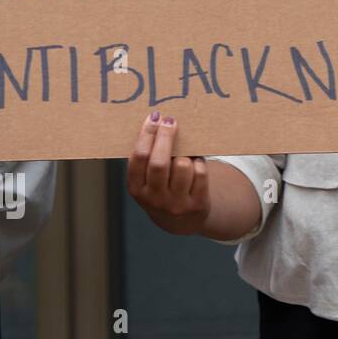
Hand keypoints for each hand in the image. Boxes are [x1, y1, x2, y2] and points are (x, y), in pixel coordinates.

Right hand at [127, 110, 210, 235]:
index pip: (138, 158)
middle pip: (159, 162)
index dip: (147, 135)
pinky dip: (199, 163)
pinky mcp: (197, 204)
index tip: (155, 117)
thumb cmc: (163, 189)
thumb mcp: (148, 181)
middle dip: (165, 137)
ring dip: (186, 154)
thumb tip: (157, 121)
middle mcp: (154, 199)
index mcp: (136, 189)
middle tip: (171, 121)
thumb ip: (148, 159)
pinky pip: (200, 173)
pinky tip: (196, 164)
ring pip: (183, 166)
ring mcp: (176, 204)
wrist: (182, 220)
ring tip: (186, 154)